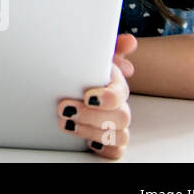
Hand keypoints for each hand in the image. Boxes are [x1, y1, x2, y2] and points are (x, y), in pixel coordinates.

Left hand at [58, 33, 135, 159]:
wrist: (66, 90)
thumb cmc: (78, 73)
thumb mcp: (87, 56)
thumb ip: (105, 47)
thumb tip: (128, 42)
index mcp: (114, 85)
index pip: (120, 94)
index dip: (108, 97)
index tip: (88, 97)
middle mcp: (118, 106)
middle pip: (121, 117)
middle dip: (92, 115)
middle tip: (65, 108)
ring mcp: (115, 125)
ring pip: (120, 136)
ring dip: (92, 130)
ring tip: (66, 122)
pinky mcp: (109, 141)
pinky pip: (117, 151)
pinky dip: (106, 149)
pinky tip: (89, 142)